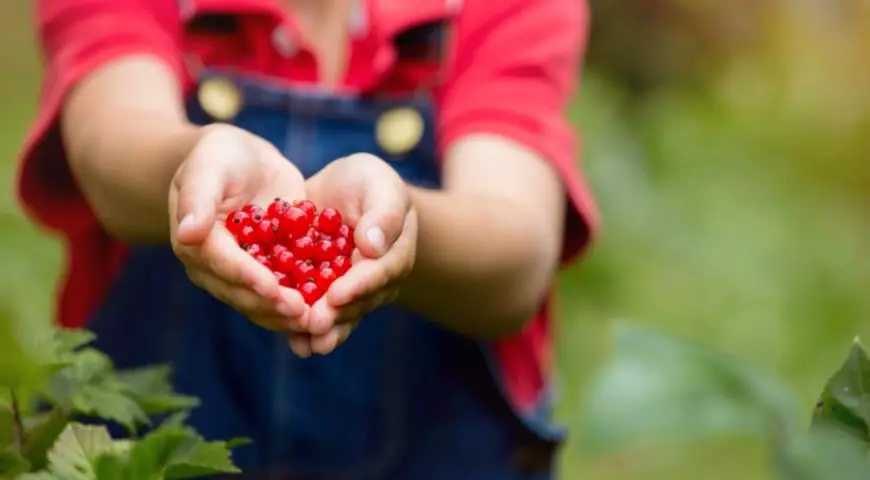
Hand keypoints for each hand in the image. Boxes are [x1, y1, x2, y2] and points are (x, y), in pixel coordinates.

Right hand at [169, 124, 308, 331]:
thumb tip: (187, 234)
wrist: (243, 160)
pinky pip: (281, 293)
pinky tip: (325, 312)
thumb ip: (198, 197)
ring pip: (261, 301)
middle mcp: (214, 266)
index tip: (273, 290)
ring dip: (286, 314)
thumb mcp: (209, 166)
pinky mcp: (265, 272)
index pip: (223, 265)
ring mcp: (240, 274)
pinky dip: (301, 303)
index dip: (248, 279)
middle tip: (302, 314)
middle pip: (242, 292)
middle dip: (272, 305)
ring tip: (315, 321)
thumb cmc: (221, 156)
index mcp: (196, 244)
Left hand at [293, 154, 416, 356]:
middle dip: (336, 315)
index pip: (380, 272)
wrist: (343, 193)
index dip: (359, 285)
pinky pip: (323, 315)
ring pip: (342, 316)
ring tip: (305, 343)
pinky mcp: (330, 297)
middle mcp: (378, 280)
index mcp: (395, 252)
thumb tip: (373, 246)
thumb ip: (383, 212)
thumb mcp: (378, 184)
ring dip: (323, 332)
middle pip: (360, 302)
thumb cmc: (366, 183)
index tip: (337, 294)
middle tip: (314, 325)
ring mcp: (355, 292)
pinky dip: (308, 332)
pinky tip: (295, 345)